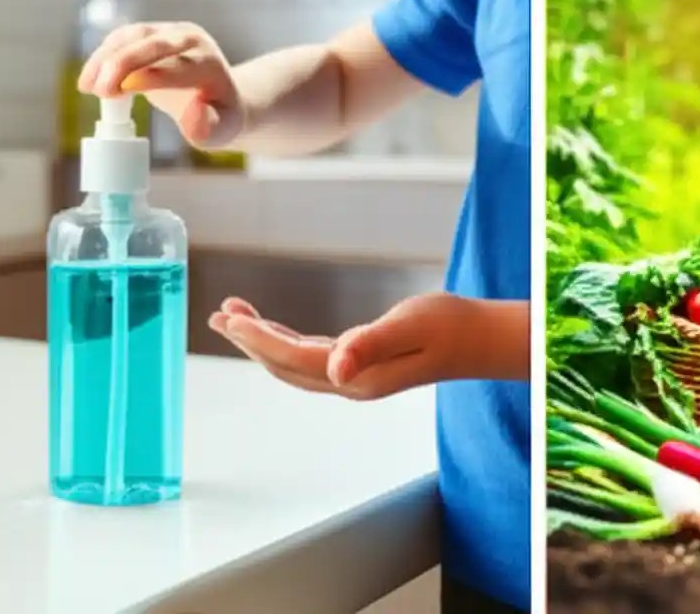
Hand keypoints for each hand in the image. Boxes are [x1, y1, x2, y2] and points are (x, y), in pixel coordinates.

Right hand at [77, 21, 244, 147]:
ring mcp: (170, 31)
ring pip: (133, 36)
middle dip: (122, 64)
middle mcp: (192, 40)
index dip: (153, 76)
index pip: (181, 67)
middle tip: (98, 91)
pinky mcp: (150, 32)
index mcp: (211, 64)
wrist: (217, 96)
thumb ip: (208, 127)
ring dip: (106, 58)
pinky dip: (103, 55)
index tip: (123, 89)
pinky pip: (122, 38)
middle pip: (154, 45)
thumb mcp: (221, 132)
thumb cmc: (218, 118)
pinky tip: (90, 78)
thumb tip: (194, 109)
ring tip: (87, 87)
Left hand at [208, 292, 498, 399]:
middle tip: (218, 315)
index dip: (259, 339)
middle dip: (249, 342)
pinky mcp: (364, 368)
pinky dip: (286, 341)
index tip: (230, 319)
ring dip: (263, 342)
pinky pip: (312, 358)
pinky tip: (276, 328)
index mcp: (360, 376)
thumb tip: (335, 370)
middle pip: (285, 366)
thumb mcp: (411, 325)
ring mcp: (357, 378)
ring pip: (295, 364)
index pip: (294, 358)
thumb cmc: (452, 326)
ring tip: (235, 317)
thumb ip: (371, 345)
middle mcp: (352, 383)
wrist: (481, 339)